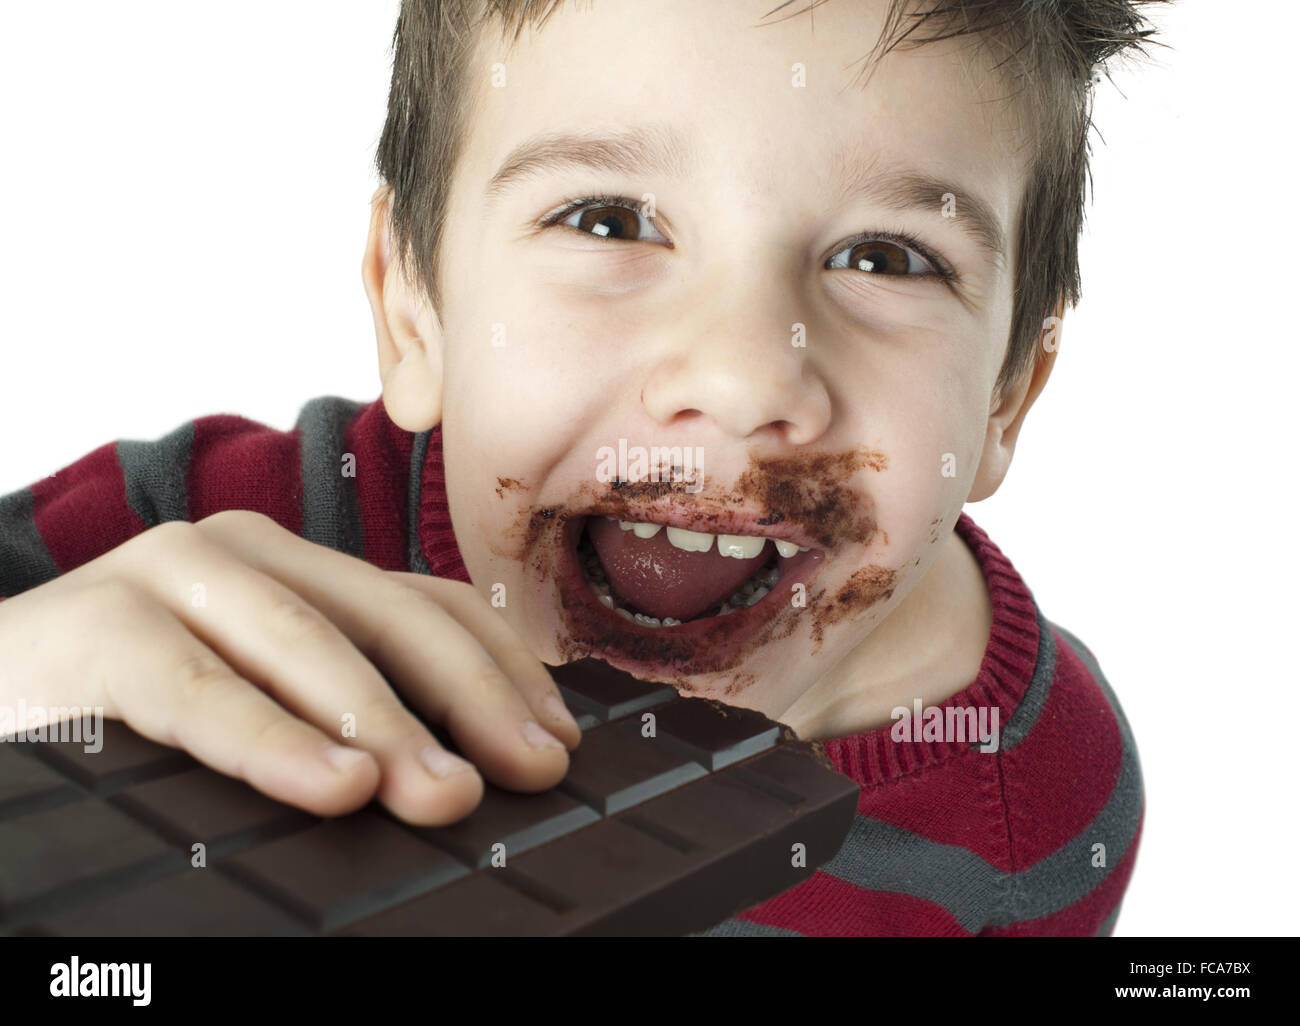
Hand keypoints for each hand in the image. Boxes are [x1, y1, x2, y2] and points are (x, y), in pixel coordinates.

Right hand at [0, 510, 579, 825]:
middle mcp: (249, 554)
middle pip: (391, 617)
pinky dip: (271, 740)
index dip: (505, 669)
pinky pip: (200, 687)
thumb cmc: (131, 708)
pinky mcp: (99, 624)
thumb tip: (464, 773)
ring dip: (385, 723)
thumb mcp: (261, 696)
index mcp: (300, 573)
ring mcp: (174, 576)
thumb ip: (344, 709)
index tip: (558, 740)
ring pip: (308, 643)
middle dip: (471, 698)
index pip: (431, 607)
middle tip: (530, 773)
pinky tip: (330, 785)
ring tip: (444, 792)